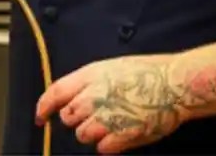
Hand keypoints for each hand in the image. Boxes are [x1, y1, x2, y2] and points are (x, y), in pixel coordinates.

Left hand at [34, 55, 187, 153]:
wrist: (175, 85)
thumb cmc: (148, 74)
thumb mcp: (110, 68)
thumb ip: (88, 83)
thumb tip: (72, 97)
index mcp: (90, 75)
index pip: (55, 93)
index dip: (44, 107)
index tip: (40, 117)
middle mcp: (94, 96)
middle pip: (68, 117)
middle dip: (76, 120)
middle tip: (94, 116)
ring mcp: (106, 117)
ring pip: (82, 135)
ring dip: (93, 133)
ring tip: (112, 123)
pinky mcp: (120, 135)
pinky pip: (102, 148)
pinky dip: (109, 145)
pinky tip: (121, 133)